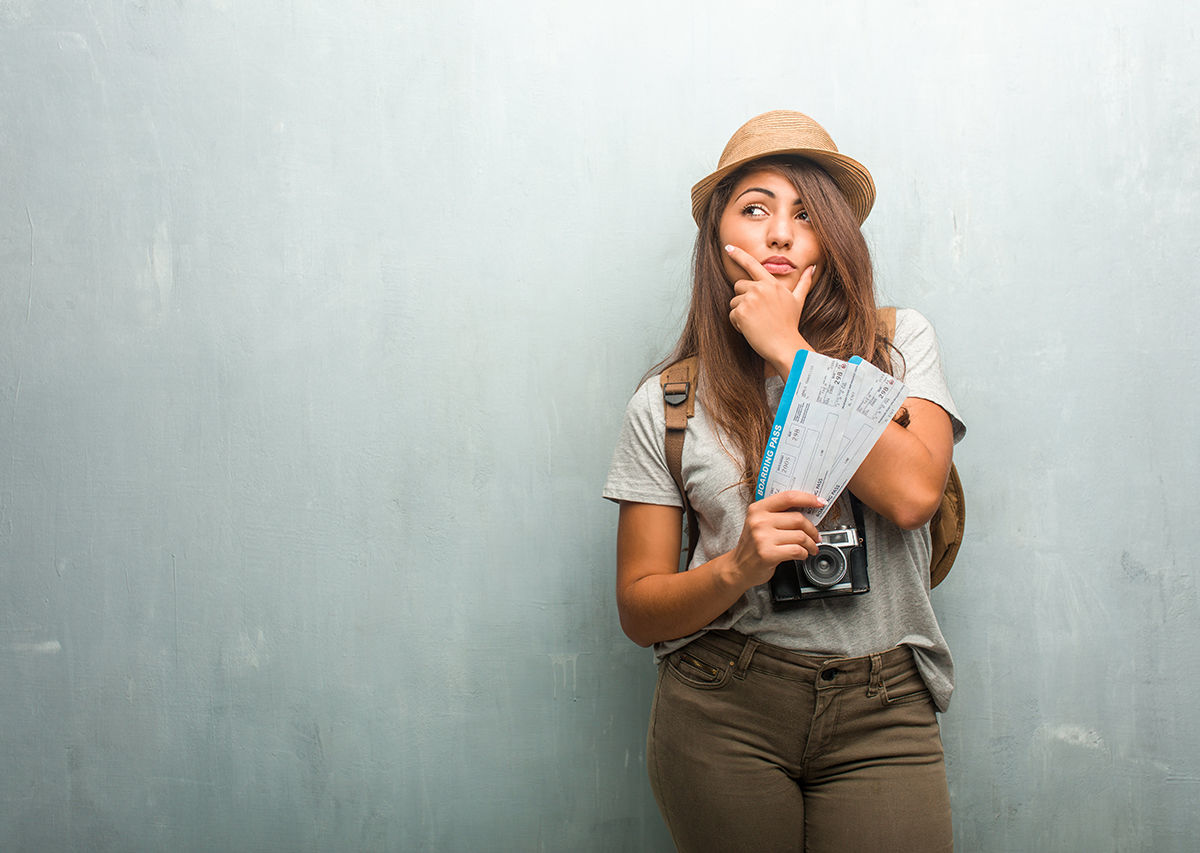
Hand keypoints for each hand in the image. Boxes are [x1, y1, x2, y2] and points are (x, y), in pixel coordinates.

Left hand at [725, 245, 815, 371]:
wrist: (784, 345)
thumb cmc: (790, 324)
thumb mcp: (798, 301)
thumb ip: (803, 282)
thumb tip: (812, 268)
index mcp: (771, 283)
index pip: (752, 264)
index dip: (738, 254)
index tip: (728, 247)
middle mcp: (760, 288)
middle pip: (739, 286)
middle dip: (743, 299)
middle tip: (758, 314)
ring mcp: (750, 299)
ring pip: (734, 302)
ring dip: (741, 313)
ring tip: (756, 323)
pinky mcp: (741, 312)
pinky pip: (732, 315)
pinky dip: (738, 324)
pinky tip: (751, 329)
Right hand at [727, 490, 823, 589]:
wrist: (739, 567)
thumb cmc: (753, 545)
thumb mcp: (759, 523)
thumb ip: (778, 514)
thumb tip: (807, 510)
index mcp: (758, 509)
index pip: (788, 497)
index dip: (808, 499)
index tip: (819, 502)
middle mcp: (759, 521)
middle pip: (798, 518)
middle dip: (812, 529)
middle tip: (816, 536)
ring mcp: (762, 538)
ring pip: (800, 536)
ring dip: (811, 544)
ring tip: (811, 547)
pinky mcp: (768, 554)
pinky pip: (797, 550)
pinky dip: (804, 553)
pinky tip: (802, 555)